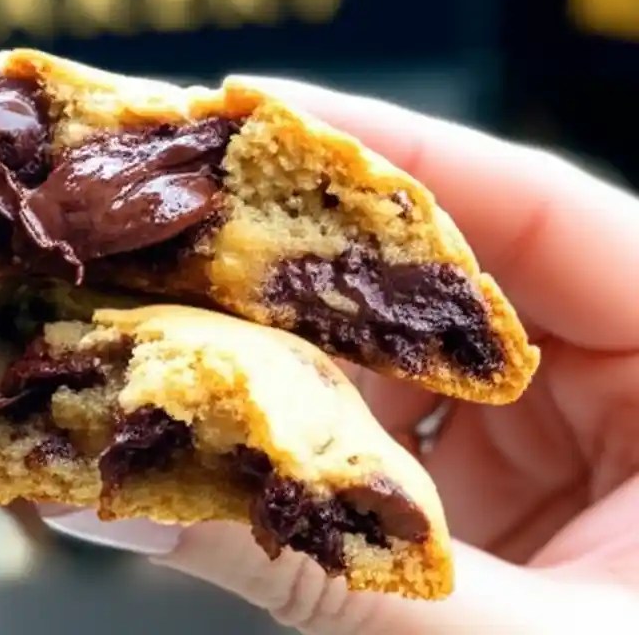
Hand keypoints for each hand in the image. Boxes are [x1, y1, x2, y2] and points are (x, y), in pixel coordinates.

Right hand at [42, 78, 638, 632]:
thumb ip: (322, 573)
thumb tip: (119, 502)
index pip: (545, 212)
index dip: (392, 155)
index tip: (250, 116)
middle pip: (448, 281)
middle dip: (299, 259)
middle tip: (165, 221)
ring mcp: (570, 452)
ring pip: (404, 364)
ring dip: (281, 353)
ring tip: (156, 325)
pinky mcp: (509, 509)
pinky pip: (391, 442)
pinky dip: (302, 437)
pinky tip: (211, 426)